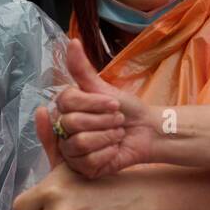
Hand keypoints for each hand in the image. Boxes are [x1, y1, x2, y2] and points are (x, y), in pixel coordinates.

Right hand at [51, 39, 158, 177]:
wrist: (146, 131)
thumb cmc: (126, 109)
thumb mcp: (104, 88)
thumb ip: (82, 68)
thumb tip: (72, 41)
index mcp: (65, 109)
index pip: (66, 102)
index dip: (93, 103)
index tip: (113, 104)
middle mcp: (63, 130)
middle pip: (72, 124)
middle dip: (104, 120)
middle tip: (117, 120)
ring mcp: (71, 151)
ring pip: (80, 143)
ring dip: (107, 137)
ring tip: (117, 135)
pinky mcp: (83, 169)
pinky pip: (89, 162)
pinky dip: (108, 154)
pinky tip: (115, 150)